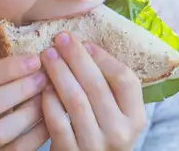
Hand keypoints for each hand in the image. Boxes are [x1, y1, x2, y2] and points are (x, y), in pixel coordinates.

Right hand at [0, 53, 50, 150]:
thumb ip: (3, 76)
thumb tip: (37, 55)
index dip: (10, 68)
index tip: (35, 60)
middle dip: (20, 89)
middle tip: (44, 78)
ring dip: (28, 112)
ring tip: (47, 98)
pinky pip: (17, 149)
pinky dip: (37, 133)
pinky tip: (50, 119)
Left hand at [40, 31, 147, 150]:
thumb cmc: (102, 137)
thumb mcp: (117, 118)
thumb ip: (110, 92)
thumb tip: (86, 48)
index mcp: (136, 118)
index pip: (125, 79)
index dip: (104, 57)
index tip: (86, 43)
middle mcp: (120, 132)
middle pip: (97, 85)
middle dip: (76, 57)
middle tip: (60, 39)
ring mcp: (95, 145)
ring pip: (76, 100)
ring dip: (60, 73)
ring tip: (48, 56)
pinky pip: (58, 121)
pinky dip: (49, 101)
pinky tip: (43, 86)